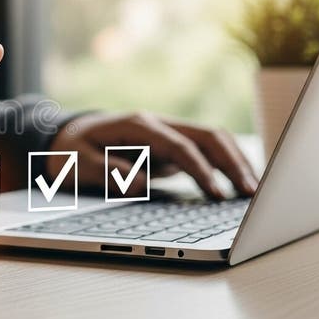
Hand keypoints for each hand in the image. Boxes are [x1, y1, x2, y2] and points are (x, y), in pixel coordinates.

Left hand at [49, 112, 257, 198]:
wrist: (63, 138)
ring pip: (212, 141)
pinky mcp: (169, 148)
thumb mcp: (76, 163)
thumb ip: (106, 172)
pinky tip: (240, 186)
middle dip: (232, 163)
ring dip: (236, 163)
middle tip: (252, 193)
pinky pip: (206, 154)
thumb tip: (138, 184)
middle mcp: (157, 125)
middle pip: (207, 136)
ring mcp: (166, 135)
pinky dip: (226, 166)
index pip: (178, 146)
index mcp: (137, 125)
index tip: (216, 194)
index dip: (200, 170)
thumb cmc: (69, 151)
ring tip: (255, 192)